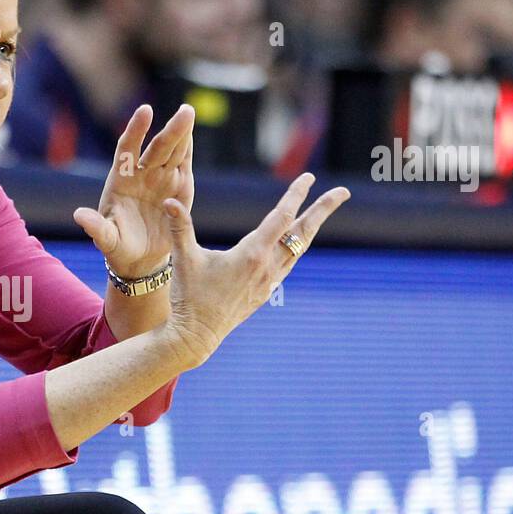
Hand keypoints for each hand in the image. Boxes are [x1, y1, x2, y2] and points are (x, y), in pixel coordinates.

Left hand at [73, 104, 193, 278]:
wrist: (139, 260)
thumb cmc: (118, 247)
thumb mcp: (106, 239)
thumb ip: (96, 227)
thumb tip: (79, 215)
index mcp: (121, 180)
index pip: (128, 149)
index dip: (136, 130)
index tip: (146, 110)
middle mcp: (141, 175)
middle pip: (156, 148)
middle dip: (170, 130)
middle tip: (185, 111)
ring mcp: (160, 180)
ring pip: (172, 152)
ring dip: (181, 133)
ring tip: (188, 112)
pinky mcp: (177, 189)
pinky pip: (183, 165)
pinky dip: (187, 149)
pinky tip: (191, 133)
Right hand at [155, 173, 350, 370]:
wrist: (197, 335)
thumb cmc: (189, 297)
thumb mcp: (184, 259)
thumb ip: (180, 227)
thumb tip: (169, 201)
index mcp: (252, 254)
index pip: (281, 217)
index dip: (296, 194)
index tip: (309, 178)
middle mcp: (267, 267)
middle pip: (302, 232)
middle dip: (322, 210)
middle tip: (343, 192)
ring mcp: (269, 281)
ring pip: (298, 249)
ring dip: (309, 229)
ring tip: (319, 214)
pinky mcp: (265, 292)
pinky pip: (287, 265)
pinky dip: (295, 250)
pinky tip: (292, 247)